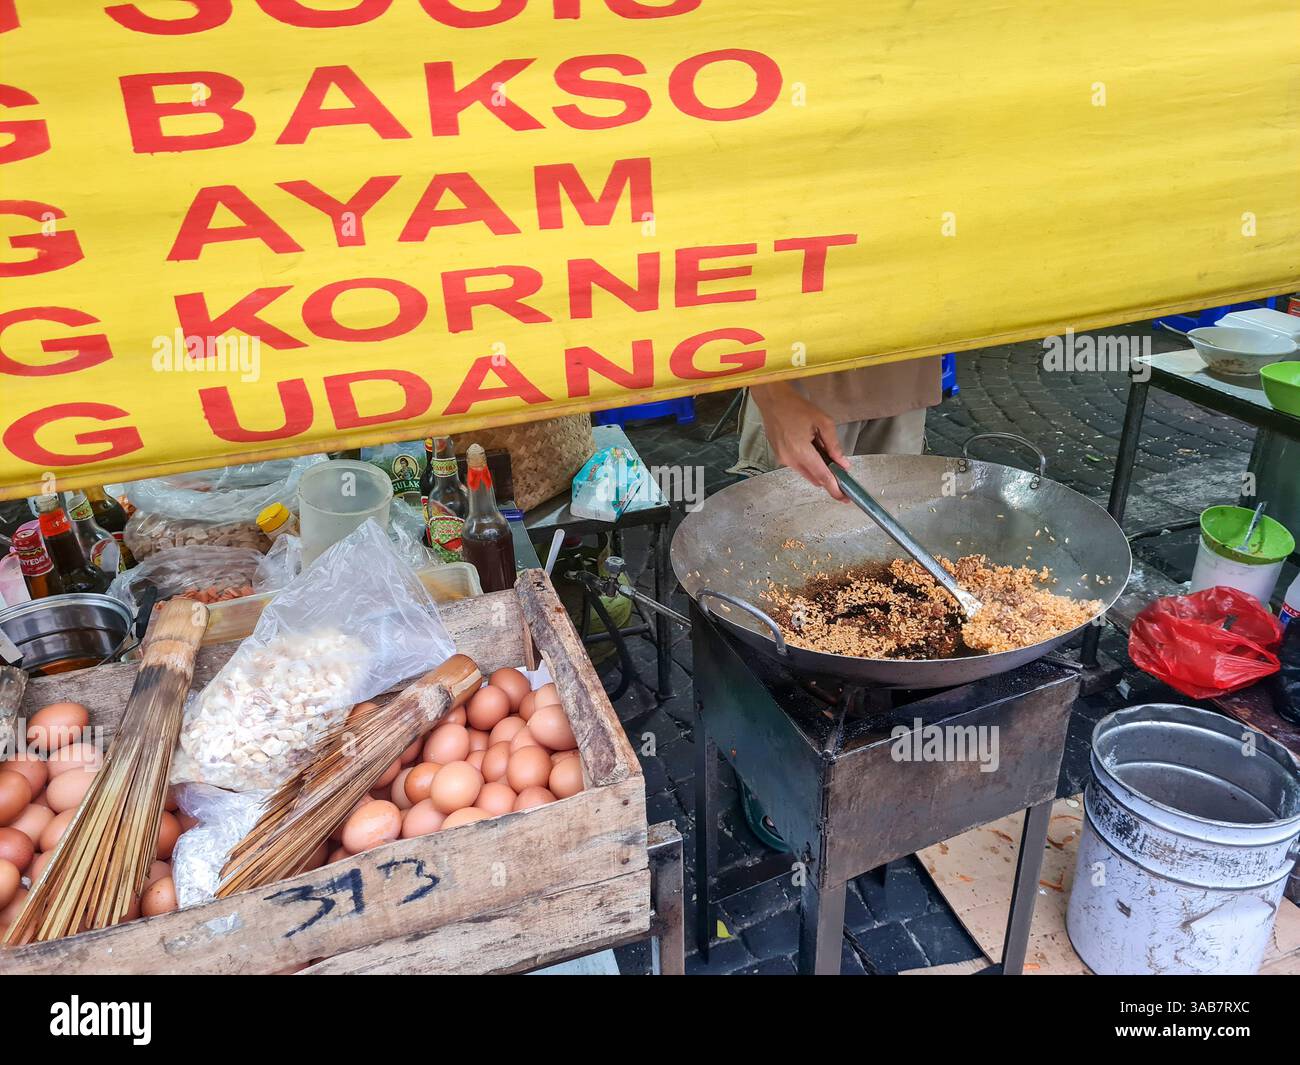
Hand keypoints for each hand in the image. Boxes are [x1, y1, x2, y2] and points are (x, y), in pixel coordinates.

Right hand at [749, 383, 846, 499]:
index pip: (822, 477)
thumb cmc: (796, 407)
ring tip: (823, 450)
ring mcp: (783, 459)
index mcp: (802, 451)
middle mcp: (790, 460)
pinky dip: (808, 462)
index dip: (835, 489)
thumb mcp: (823, 422)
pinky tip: (811, 447)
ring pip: (806, 473)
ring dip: (818, 469)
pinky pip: (798, 466)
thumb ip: (834, 445)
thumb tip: (842, 463)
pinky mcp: (779, 456)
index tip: (845, 498)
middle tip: (841, 473)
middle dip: (829, 479)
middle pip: (815, 478)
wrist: (772, 400)